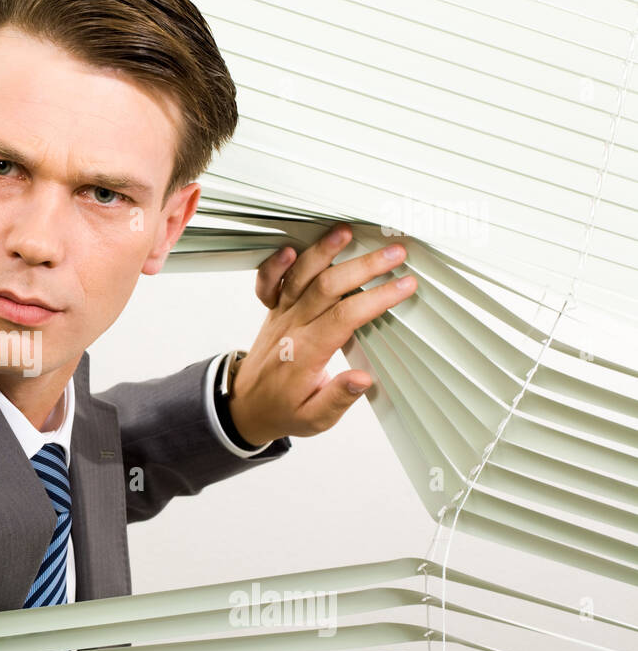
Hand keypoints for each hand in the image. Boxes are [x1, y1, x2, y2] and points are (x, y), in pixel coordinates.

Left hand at [227, 222, 416, 444]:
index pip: (344, 318)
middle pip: (326, 287)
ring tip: (347, 232)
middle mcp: (292, 328)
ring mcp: (280, 315)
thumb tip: (362, 379)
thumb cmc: (284, 410)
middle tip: (396, 253)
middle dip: (363, 267)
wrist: (245, 405)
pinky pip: (267, 283)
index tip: (405, 285)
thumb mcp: (315, 419)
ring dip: (322, 252)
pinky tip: (290, 249)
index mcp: (306, 354)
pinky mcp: (272, 310)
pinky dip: (274, 265)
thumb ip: (338, 398)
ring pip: (299, 277)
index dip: (376, 298)